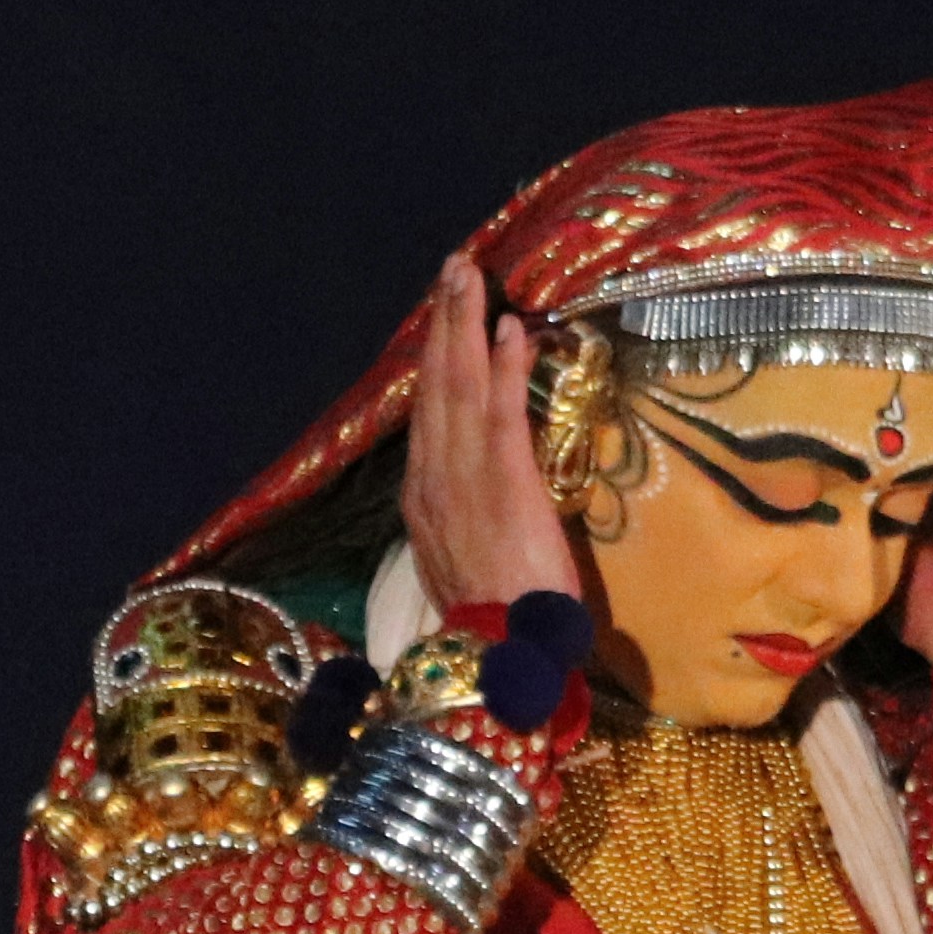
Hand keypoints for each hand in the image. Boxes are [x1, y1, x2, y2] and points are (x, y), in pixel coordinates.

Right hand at [399, 259, 581, 619]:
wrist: (497, 664)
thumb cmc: (492, 627)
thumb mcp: (460, 571)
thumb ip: (459, 528)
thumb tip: (468, 506)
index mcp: (422, 503)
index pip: (426, 419)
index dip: (434, 363)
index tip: (441, 321)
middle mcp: (433, 482)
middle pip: (435, 388)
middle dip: (443, 324)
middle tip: (453, 269)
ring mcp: (465, 481)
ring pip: (459, 388)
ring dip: (467, 325)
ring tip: (471, 276)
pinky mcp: (504, 486)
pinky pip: (500, 414)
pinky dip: (504, 368)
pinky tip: (510, 328)